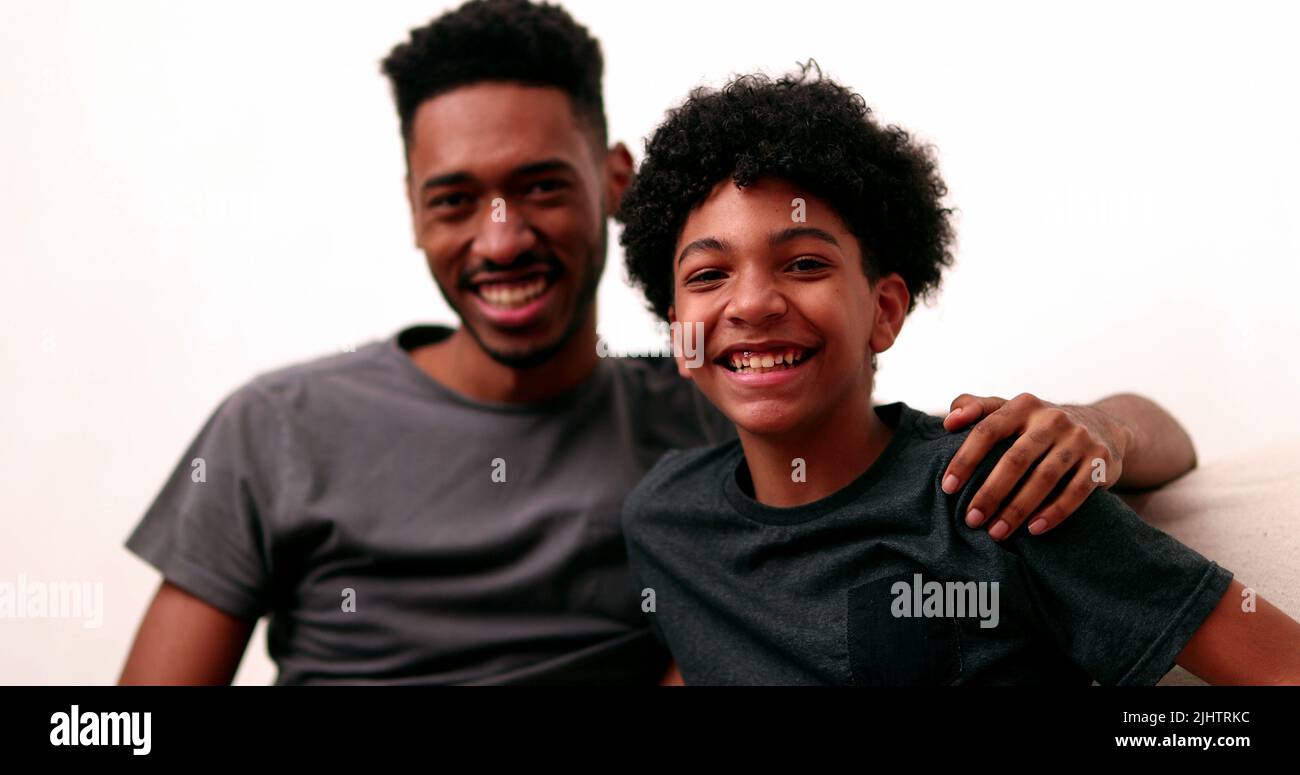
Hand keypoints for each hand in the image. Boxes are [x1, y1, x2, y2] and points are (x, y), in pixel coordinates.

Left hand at [941, 393, 1130, 539]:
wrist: (1102, 427)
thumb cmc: (1038, 425)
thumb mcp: (1011, 409)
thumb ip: (977, 408)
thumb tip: (948, 421)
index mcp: (1023, 405)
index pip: (988, 431)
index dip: (965, 460)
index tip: (947, 487)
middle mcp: (1052, 418)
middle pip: (1016, 459)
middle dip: (991, 492)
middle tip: (971, 519)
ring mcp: (1079, 439)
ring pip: (1044, 478)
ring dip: (1018, 509)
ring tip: (996, 532)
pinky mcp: (1100, 461)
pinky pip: (1076, 491)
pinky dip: (1055, 512)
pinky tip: (1034, 530)